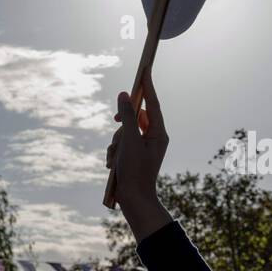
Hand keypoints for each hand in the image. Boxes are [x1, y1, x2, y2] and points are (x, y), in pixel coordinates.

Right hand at [108, 73, 169, 232]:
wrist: (134, 201)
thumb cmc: (135, 172)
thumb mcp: (129, 141)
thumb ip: (127, 115)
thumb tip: (123, 95)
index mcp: (159, 133)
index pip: (152, 103)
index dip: (147, 86)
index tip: (145, 69)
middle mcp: (153, 138)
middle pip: (134, 118)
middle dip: (122, 126)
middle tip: (117, 124)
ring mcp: (143, 147)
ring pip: (124, 132)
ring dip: (115, 143)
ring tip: (116, 158)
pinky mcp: (133, 156)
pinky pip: (120, 145)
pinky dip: (113, 152)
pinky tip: (112, 165)